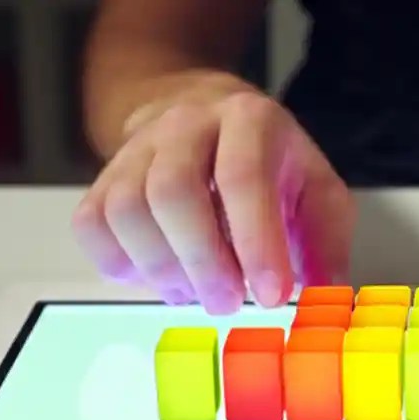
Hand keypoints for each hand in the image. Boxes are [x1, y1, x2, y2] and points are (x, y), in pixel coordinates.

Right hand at [72, 72, 354, 312]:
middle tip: (228, 304)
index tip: (273, 296)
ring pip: (126, 210)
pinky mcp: (103, 178)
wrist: (199, 115)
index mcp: (249, 121)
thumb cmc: (268, 163)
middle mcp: (186, 125)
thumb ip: (325, 240)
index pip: (242, 177)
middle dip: (202, 262)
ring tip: (194, 293)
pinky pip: (92, 225)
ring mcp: (137, 149)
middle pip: (172, 192)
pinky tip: (157, 277)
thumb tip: (325, 294)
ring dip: (161, 269)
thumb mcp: (315, 188)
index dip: (256, 242)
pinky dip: (121, 265)